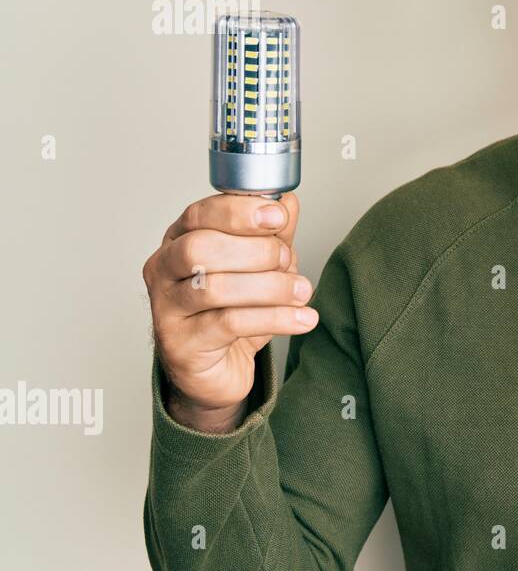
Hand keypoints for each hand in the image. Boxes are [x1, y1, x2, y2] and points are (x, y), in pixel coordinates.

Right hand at [141, 192, 315, 423]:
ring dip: (270, 287)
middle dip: (255, 251)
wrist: (217, 368)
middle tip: (287, 261)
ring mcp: (166, 309)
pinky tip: (302, 318)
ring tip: (302, 292)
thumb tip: (287, 201)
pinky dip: (274, 318)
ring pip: (214, 288)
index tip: (277, 216)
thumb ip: (271, 234)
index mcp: (179, 239)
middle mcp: (163, 270)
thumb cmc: (233, 308)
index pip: (200, 214)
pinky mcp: (182, 344)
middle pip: (201, 248)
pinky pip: (228, 324)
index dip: (240, 212)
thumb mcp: (260, 265)